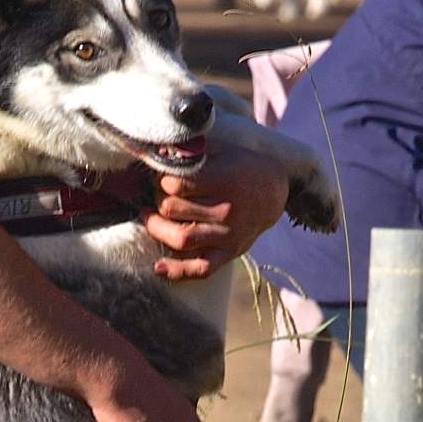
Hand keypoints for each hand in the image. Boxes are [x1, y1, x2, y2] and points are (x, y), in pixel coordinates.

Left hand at [142, 137, 290, 280]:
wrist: (272, 192)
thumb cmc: (240, 167)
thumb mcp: (219, 150)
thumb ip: (190, 152)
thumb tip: (156, 152)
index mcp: (224, 181)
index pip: (175, 184)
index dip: (161, 180)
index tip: (162, 178)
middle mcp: (226, 211)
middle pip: (171, 209)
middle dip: (157, 200)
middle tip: (159, 194)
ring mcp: (227, 236)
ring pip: (179, 239)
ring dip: (156, 228)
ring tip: (150, 217)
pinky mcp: (228, 254)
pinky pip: (200, 269)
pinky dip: (177, 271)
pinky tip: (157, 266)